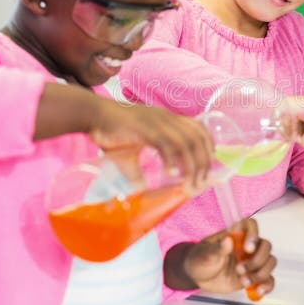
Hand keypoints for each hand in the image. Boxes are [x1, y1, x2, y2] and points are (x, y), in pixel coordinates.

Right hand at [89, 98, 214, 189]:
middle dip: (203, 160)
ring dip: (191, 164)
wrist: (91, 114)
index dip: (208, 142)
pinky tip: (171, 173)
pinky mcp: (143, 128)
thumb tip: (140, 189)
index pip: (197, 126)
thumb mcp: (129, 151)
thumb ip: (137, 169)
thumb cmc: (110, 131)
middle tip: (201, 180)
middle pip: (196, 137)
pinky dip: (170, 159)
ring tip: (190, 181)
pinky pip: (164, 144)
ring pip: (184, 142)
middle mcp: (165, 118)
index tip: (211, 159)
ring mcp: (155, 122)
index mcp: (166, 119)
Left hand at [184, 218, 276, 297]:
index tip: (247, 249)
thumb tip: (228, 240)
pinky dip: (267, 285)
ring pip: (270, 262)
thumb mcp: (204, 255)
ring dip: (261, 273)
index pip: (251, 225)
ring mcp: (252, 261)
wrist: (199, 278)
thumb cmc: (200, 259)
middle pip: (265, 246)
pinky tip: (258, 291)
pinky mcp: (254, 276)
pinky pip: (269, 279)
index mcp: (235, 235)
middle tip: (239, 270)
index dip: (254, 234)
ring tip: (243, 282)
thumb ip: (217, 249)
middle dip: (257, 260)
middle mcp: (247, 246)